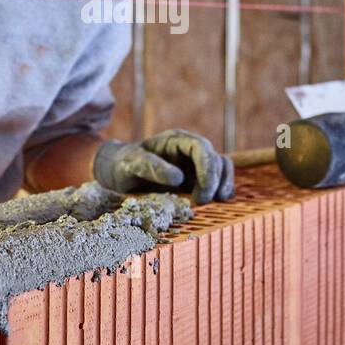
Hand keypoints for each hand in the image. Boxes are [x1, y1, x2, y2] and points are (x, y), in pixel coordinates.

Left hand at [92, 129, 234, 204]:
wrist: (120, 174)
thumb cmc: (124, 165)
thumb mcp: (130, 164)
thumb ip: (150, 166)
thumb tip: (178, 177)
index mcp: (176, 141)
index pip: (202, 148)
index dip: (207, 168)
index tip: (203, 191)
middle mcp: (190, 151)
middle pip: (216, 160)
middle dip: (214, 181)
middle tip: (202, 202)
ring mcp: (196, 165)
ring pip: (223, 169)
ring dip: (224, 185)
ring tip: (217, 203)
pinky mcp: (199, 180)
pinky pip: (219, 181)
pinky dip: (222, 191)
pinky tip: (218, 204)